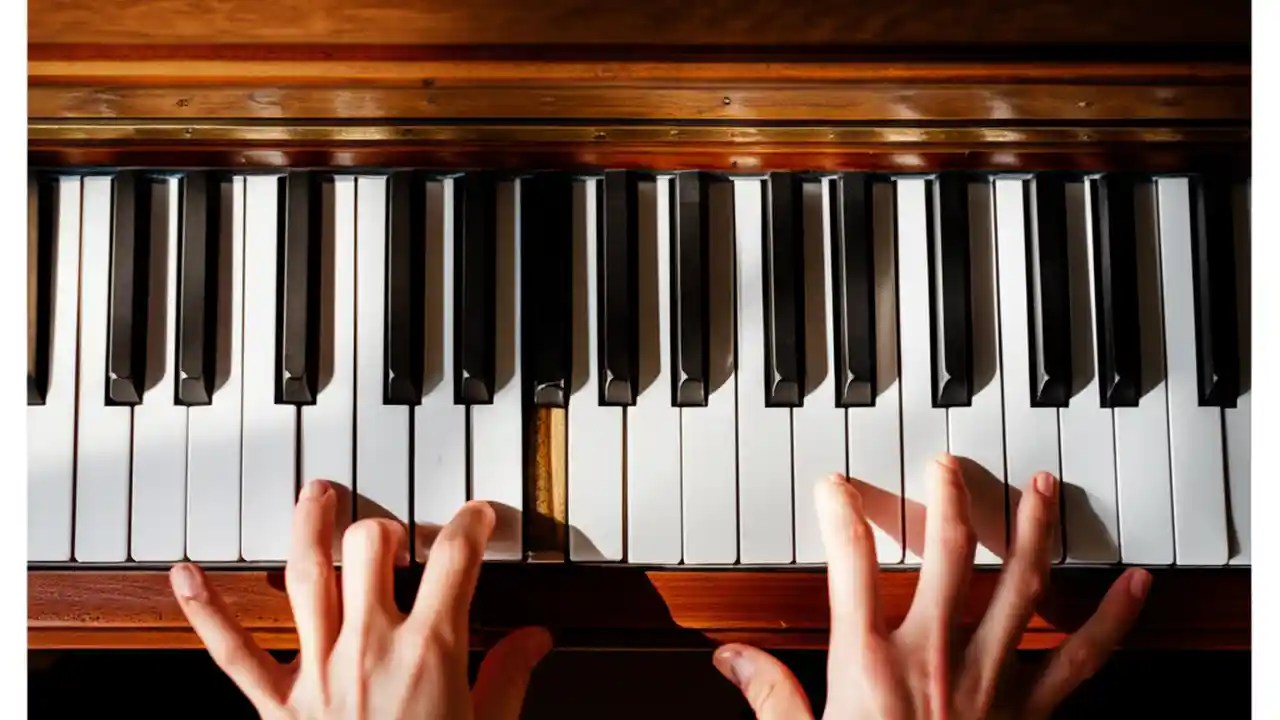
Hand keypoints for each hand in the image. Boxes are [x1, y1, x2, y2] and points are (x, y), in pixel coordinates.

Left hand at [169, 480, 550, 718]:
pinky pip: (235, 654)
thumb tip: (534, 640)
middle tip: (394, 532)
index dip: (471, 524)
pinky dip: (208, 612)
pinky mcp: (280, 707)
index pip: (456, 559)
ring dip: (310, 528)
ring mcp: (320, 674)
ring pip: (309, 577)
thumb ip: (508, 675)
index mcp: (430, 653)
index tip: (477, 519)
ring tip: (316, 496)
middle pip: (371, 549)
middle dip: (385, 527)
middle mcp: (370, 650)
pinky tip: (186, 577)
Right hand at [713, 455, 1150, 718]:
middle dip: (948, 499)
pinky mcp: (1032, 712)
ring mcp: (990, 682)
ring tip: (1041, 488)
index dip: (843, 514)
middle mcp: (934, 660)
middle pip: (947, 555)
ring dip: (1031, 531)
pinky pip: (1080, 658)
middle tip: (950, 466)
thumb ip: (770, 696)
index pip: (851, 564)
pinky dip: (1112, 620)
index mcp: (869, 666)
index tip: (838, 489)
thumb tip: (731, 658)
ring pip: (1021, 586)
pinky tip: (1134, 586)